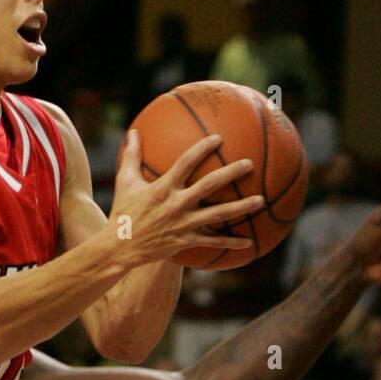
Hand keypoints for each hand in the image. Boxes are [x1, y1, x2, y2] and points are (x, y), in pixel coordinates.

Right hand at [109, 130, 263, 267]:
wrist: (120, 248)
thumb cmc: (122, 212)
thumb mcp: (125, 181)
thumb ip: (132, 156)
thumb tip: (133, 131)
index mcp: (163, 187)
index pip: (186, 162)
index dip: (202, 149)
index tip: (218, 139)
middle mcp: (176, 204)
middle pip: (210, 185)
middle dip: (231, 173)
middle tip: (249, 164)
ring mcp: (183, 224)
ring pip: (218, 214)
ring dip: (241, 207)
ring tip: (260, 201)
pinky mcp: (186, 241)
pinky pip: (213, 242)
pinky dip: (231, 243)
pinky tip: (248, 243)